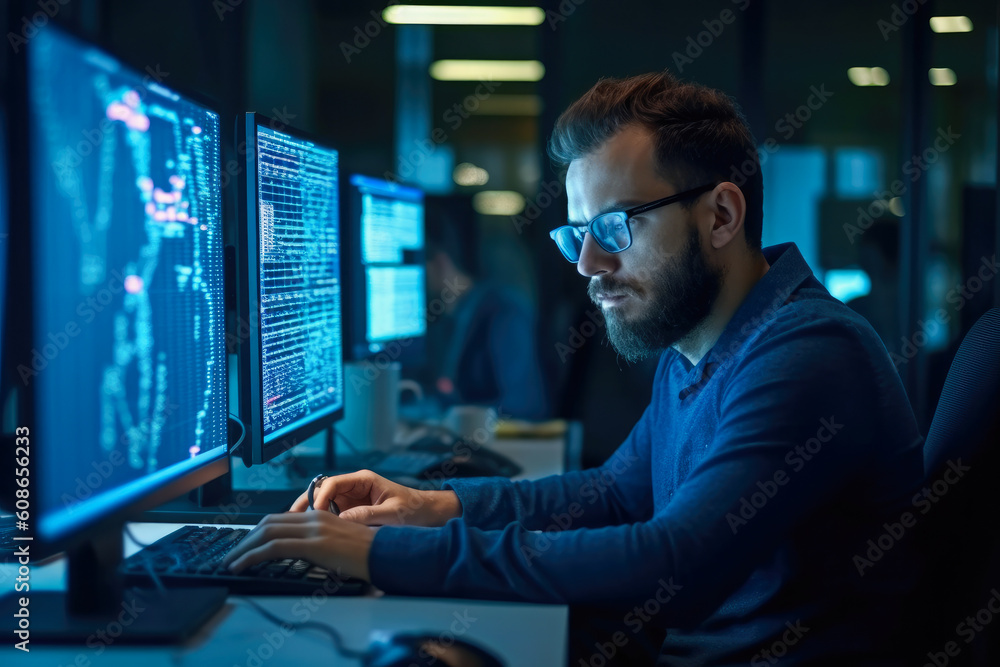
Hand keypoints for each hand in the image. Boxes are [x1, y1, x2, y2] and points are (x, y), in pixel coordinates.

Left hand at [223, 510, 374, 580]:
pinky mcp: (312, 544)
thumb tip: (302, 554)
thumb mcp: (340, 543)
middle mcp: (313, 518)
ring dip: (242, 549)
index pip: (278, 519)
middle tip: (232, 555)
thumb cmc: (369, 553)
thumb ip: (320, 543)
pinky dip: (250, 557)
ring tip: (230, 563)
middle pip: (268, 523)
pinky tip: (240, 566)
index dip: (257, 532)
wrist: (387, 553)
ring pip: (265, 533)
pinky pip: (272, 548)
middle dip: (245, 539)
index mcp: (319, 516)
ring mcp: (313, 529)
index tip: (245, 546)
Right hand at [289, 469, 460, 526]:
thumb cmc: (414, 509)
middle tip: (293, 519)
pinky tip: (315, 534)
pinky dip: (321, 523)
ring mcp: (351, 500)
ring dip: (311, 514)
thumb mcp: (393, 513)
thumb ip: (368, 516)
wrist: (427, 515)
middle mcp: (354, 487)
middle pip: (322, 491)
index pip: (332, 483)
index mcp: (363, 480)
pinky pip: (331, 515)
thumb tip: (342, 520)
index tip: (315, 514)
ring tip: (299, 528)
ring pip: (323, 503)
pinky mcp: (352, 512)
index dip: (320, 497)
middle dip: (307, 503)